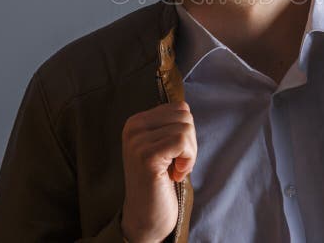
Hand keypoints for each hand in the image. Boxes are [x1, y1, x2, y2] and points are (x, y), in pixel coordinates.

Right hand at [120, 101, 196, 242]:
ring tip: (175, 170)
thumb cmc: (160, 182)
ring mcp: (138, 142)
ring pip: (186, 129)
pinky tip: (176, 174)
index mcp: (136, 121)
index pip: (180, 108)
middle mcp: (133, 128)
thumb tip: (185, 107)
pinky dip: (188, 160)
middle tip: (177, 164)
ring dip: (189, 154)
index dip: (187, 132)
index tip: (175, 154)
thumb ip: (169, 125)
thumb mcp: (161, 145)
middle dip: (190, 142)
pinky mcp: (147, 156)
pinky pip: (182, 141)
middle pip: (185, 116)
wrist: (146, 216)